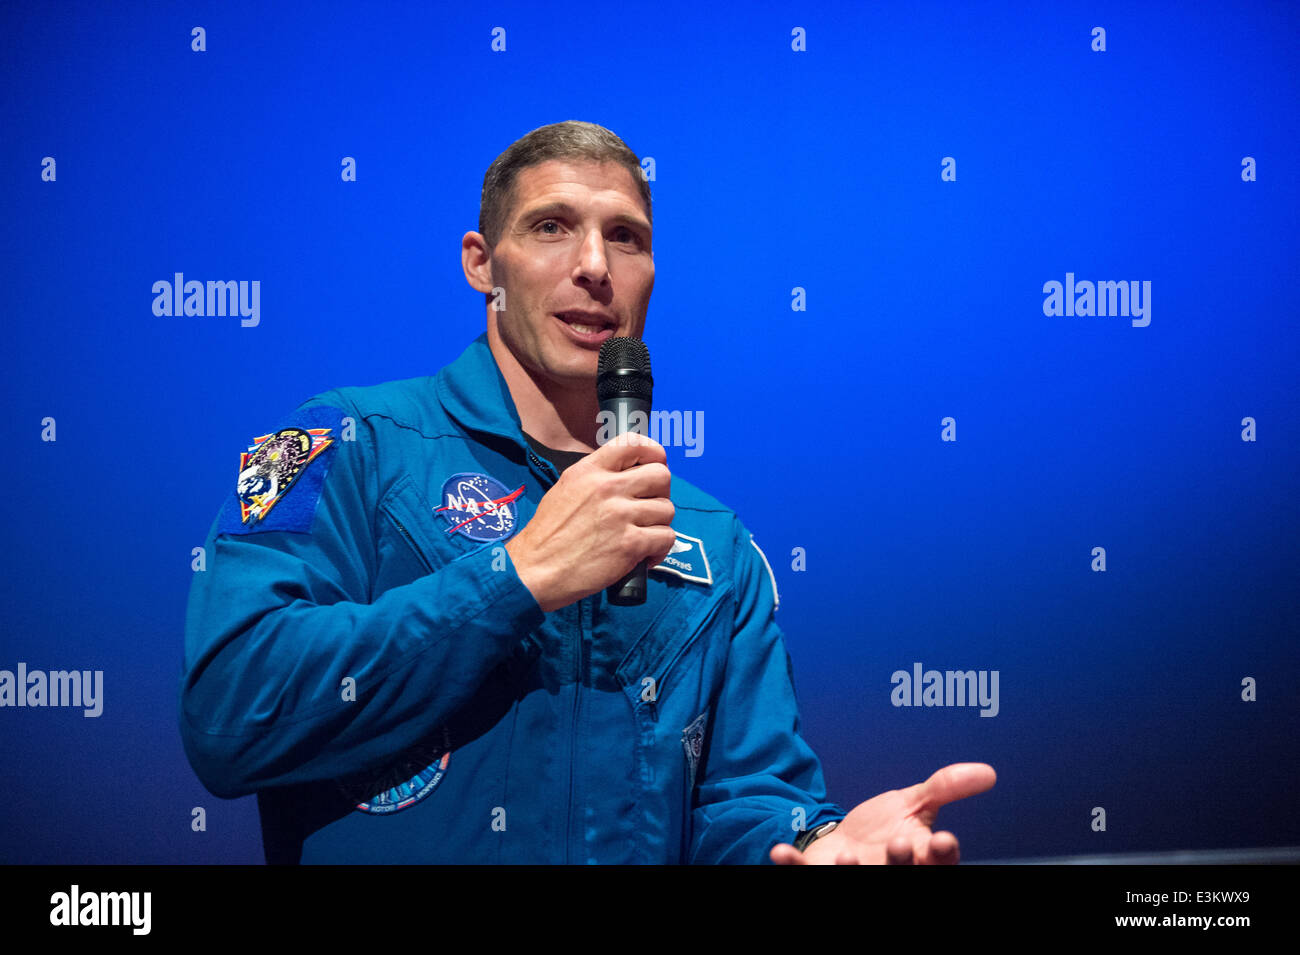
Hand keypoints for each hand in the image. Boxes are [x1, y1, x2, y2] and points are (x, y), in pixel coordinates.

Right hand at [506, 432, 675, 611]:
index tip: (655, 465)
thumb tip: (626, 473)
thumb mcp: (565, 489)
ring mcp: (620, 515)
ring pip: (667, 509)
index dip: (654, 453)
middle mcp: (607, 488)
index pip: (634, 443)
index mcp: (589, 471)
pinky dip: (659, 549)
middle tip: (649, 508)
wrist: (535, 571)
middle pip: (661, 475)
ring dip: (659, 524)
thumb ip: (595, 477)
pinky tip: (644, 555)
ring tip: (642, 536)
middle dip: (661, 493)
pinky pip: (666, 537)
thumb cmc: (548, 536)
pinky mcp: (630, 544)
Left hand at [769, 762, 995, 864]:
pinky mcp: (820, 877)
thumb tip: (987, 771)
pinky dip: (792, 864)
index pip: (939, 861)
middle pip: (902, 874)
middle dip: (901, 863)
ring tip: (848, 856)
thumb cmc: (885, 829)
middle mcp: (891, 873)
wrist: (845, 841)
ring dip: (854, 872)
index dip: (942, 853)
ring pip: (858, 881)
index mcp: (919, 858)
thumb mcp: (914, 805)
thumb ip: (945, 789)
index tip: (944, 840)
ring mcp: (856, 878)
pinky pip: (804, 874)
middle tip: (899, 844)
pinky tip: (779, 850)